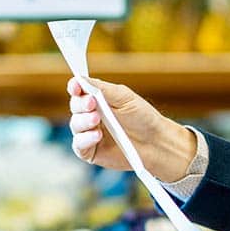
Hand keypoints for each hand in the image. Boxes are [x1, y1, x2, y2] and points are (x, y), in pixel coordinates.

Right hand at [67, 77, 196, 180]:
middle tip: (92, 103)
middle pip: (75, 106)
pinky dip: (84, 139)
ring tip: (97, 120)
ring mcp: (88, 133)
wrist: (155, 143)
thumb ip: (101, 89)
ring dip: (83, 121)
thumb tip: (80, 79)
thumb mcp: (123, 97)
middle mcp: (90, 115)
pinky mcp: (90, 151)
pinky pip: (78, 145)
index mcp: (97, 99)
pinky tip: (97, 136)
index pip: (79, 91)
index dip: (75, 86)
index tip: (76, 86)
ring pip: (75, 125)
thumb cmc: (142, 118)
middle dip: (81, 104)